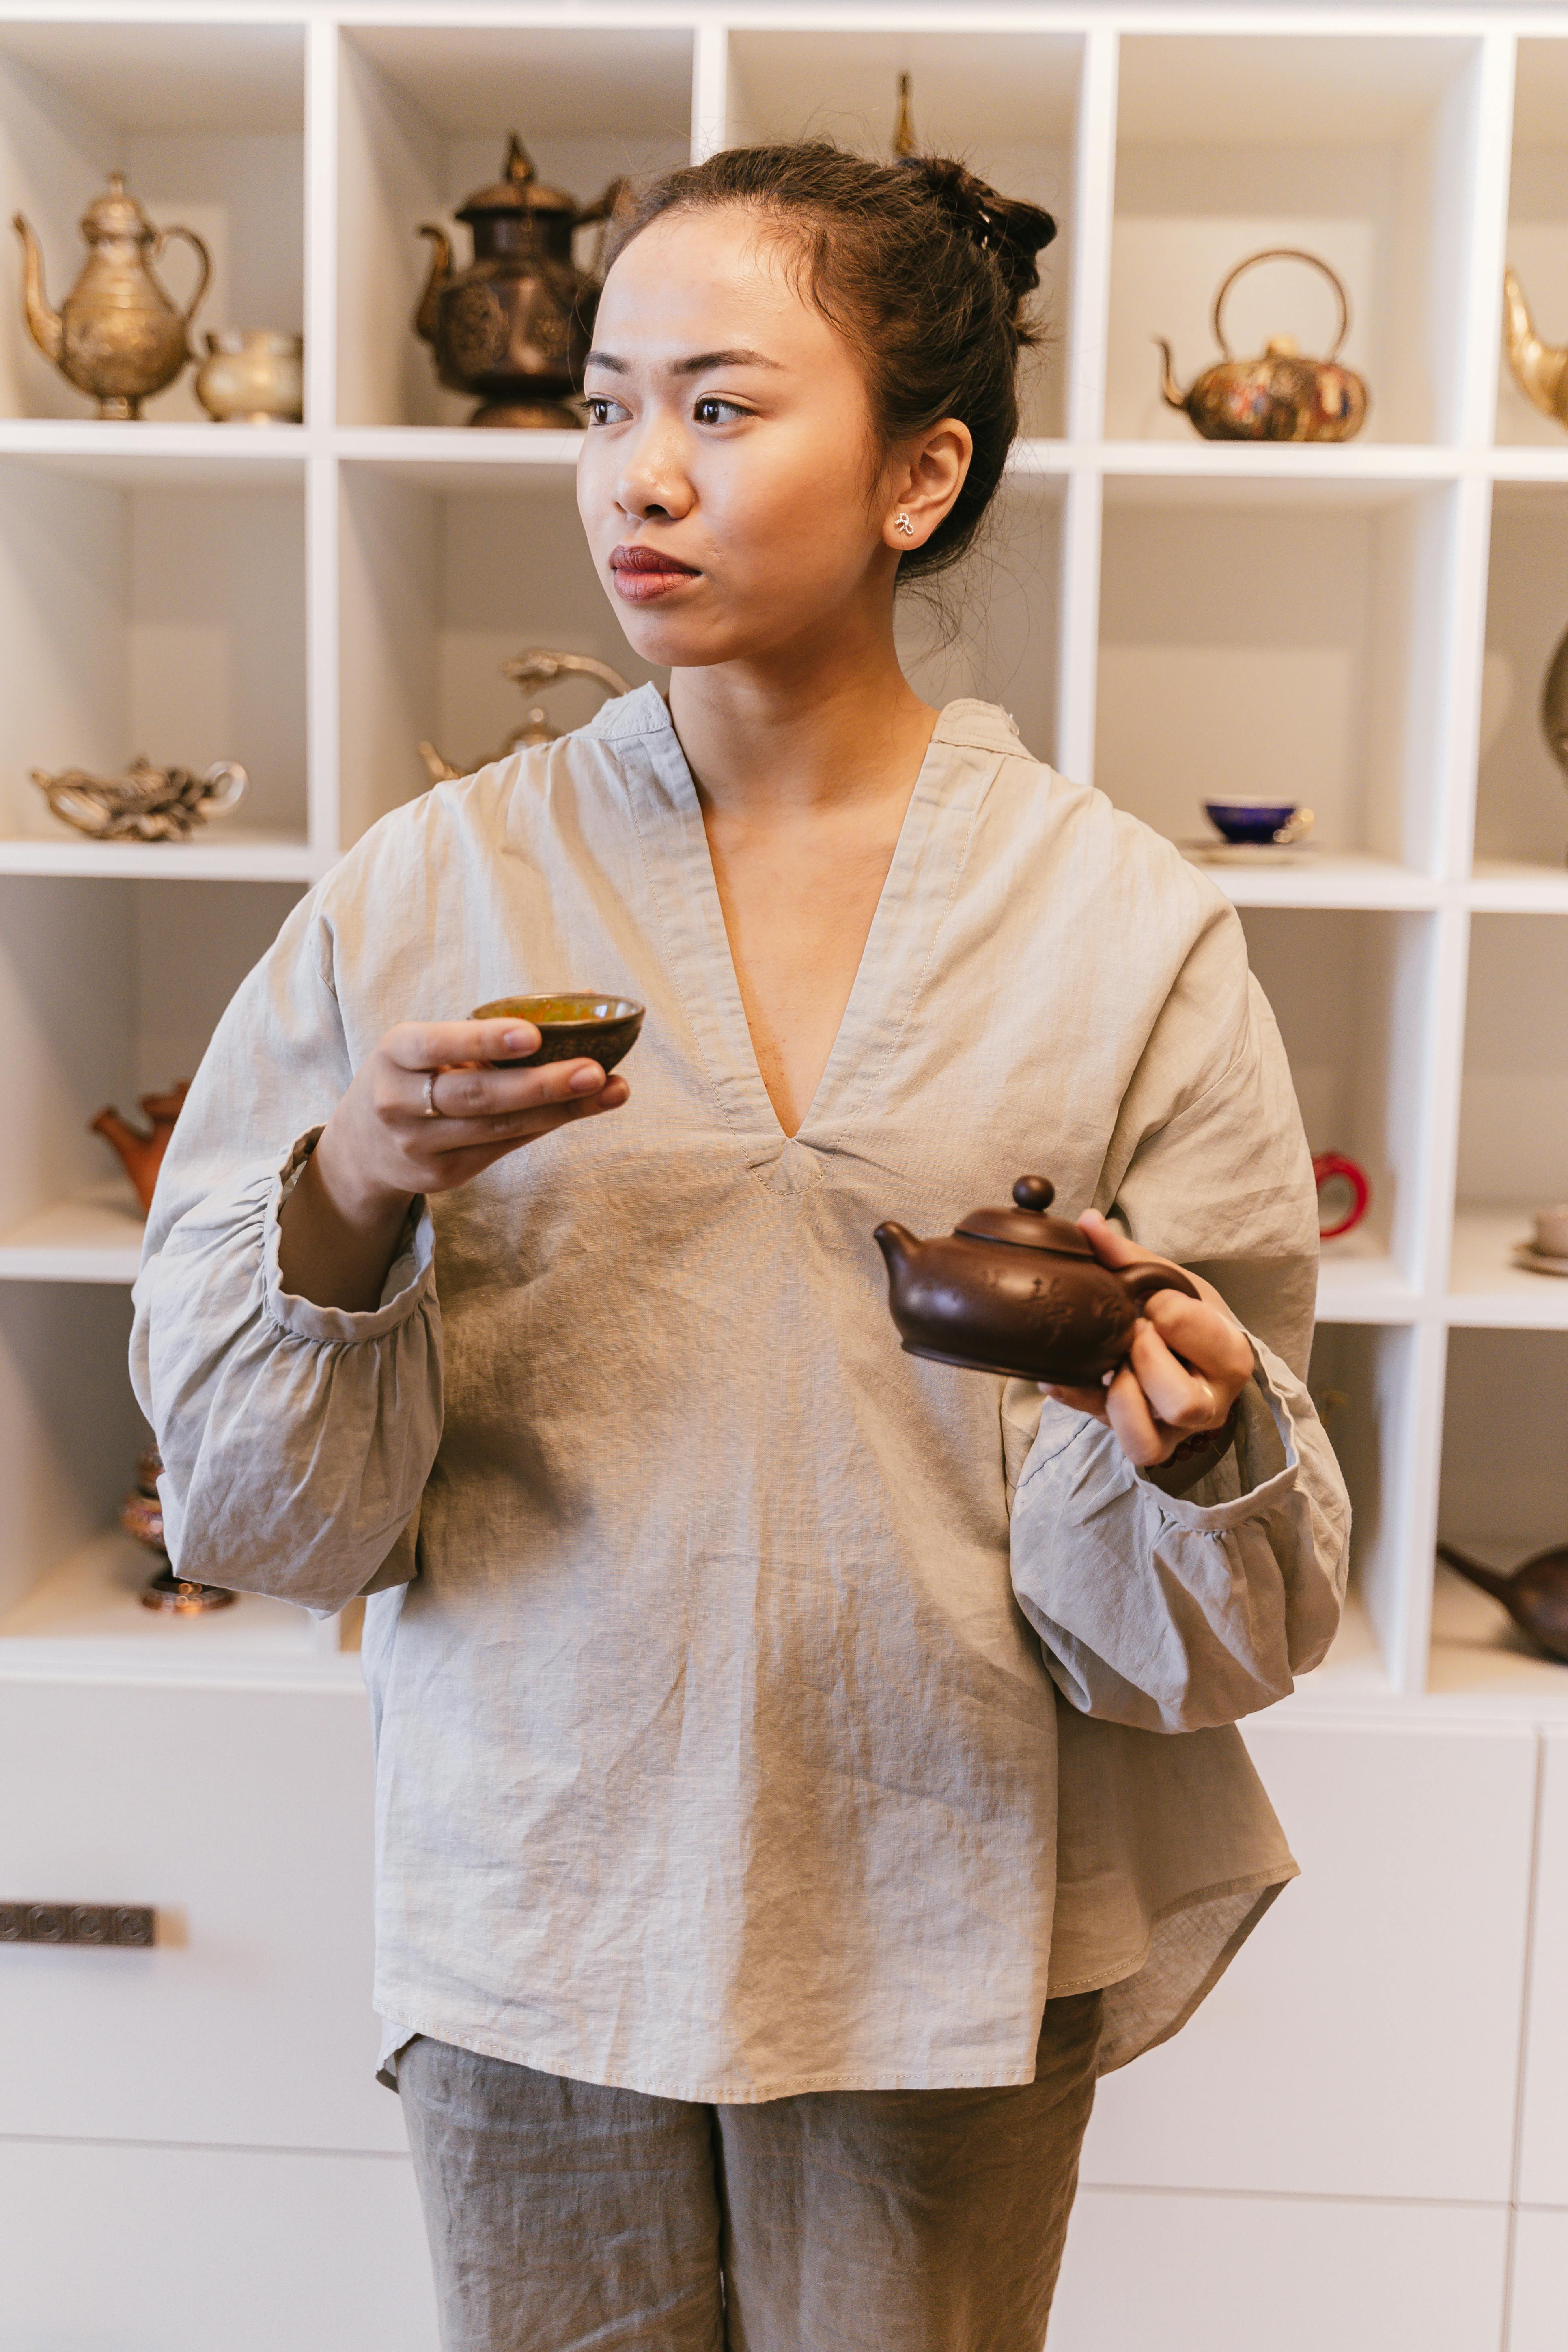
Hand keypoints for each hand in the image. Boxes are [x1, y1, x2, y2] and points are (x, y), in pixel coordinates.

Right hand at [280, 1017, 629, 1310]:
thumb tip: (576, 1004)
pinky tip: (582, 1109)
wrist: (360, 1149)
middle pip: (477, 1095)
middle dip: (541, 1083)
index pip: (436, 1044)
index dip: (484, 1041)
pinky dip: (544, 1126)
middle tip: (594, 1070)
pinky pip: (502, 1149)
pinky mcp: (442, 1176)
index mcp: (393, 1053)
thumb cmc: (409, 1078)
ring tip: (609, 1089)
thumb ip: (478, 1035)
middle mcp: (398, 1102)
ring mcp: (419, 1146)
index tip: (533, 1034)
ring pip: (498, 1128)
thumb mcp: (420, 1047)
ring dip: (559, 1109)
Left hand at [1039, 1209, 1253, 1469]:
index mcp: (1229, 1356)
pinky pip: (1105, 1436)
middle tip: (1133, 1331)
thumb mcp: (1171, 1282)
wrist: (1192, 1359)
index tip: (1156, 1299)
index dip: (1170, 1311)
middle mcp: (1209, 1404)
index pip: (1206, 1338)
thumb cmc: (1187, 1318)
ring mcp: (1174, 1432)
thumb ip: (1130, 1256)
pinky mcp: (1141, 1441)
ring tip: (1110, 1364)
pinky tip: (1062, 1376)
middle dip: (1147, 1359)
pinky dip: (1077, 1402)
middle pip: (1183, 1403)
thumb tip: (1087, 1223)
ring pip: (1146, 1443)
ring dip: (1118, 1398)